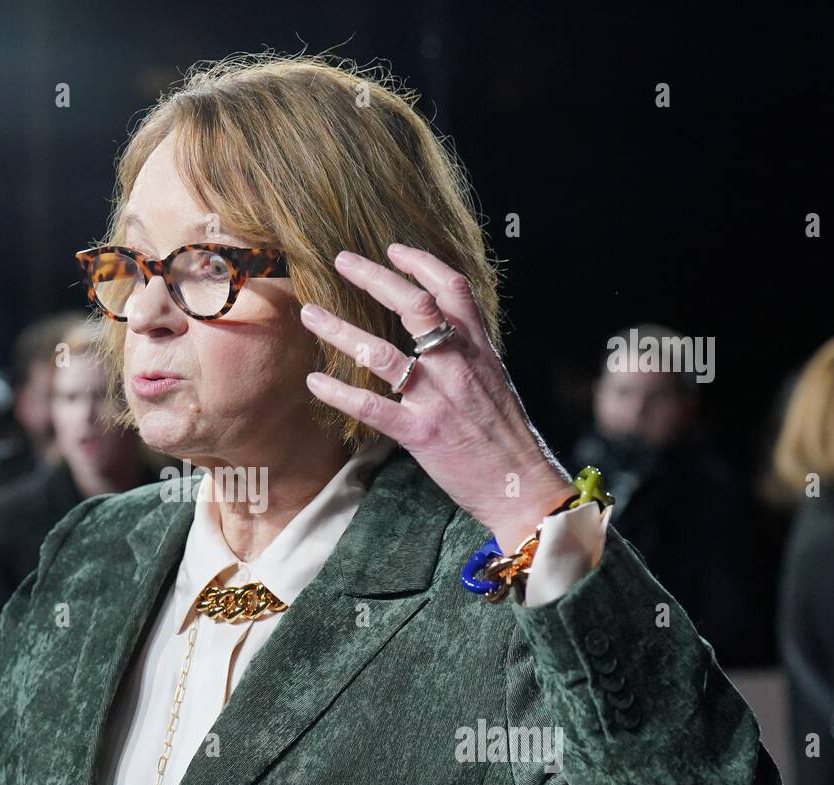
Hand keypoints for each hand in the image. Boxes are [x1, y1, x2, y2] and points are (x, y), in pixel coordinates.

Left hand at [300, 243, 571, 552]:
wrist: (522, 484)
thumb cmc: (507, 437)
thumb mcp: (495, 381)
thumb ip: (468, 353)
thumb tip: (441, 334)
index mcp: (478, 350)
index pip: (453, 289)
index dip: (421, 263)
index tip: (393, 250)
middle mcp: (457, 366)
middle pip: (414, 306)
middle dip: (374, 277)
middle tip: (341, 260)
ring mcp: (437, 399)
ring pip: (382, 353)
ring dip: (340, 330)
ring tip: (311, 314)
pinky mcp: (420, 433)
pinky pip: (371, 408)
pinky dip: (339, 393)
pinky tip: (315, 382)